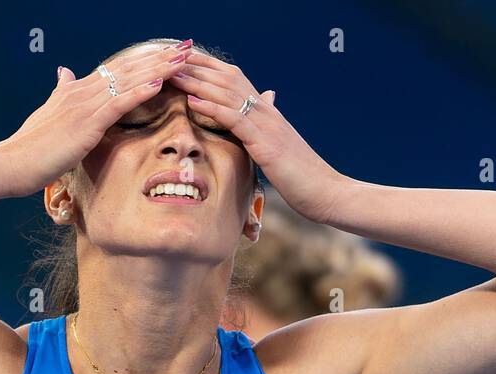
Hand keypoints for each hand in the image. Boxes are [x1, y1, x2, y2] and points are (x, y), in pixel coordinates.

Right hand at [0, 43, 193, 197]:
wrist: (12, 162)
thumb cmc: (31, 146)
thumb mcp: (49, 114)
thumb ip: (60, 92)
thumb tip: (64, 72)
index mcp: (77, 91)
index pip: (118, 69)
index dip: (144, 59)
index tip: (168, 52)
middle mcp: (82, 92)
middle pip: (128, 69)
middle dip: (159, 58)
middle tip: (187, 47)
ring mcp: (84, 106)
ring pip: (127, 81)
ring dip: (158, 68)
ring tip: (183, 59)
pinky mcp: (85, 124)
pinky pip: (117, 103)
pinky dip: (139, 91)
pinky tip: (159, 82)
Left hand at [167, 51, 344, 222]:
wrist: (326, 192)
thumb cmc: (302, 176)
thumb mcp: (281, 147)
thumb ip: (268, 127)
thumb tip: (267, 104)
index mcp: (268, 112)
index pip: (234, 79)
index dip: (208, 67)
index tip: (183, 60)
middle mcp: (267, 112)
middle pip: (227, 80)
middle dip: (197, 68)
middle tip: (169, 59)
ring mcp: (267, 126)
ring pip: (228, 94)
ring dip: (198, 82)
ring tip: (174, 74)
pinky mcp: (266, 144)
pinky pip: (236, 120)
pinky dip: (213, 107)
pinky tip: (193, 100)